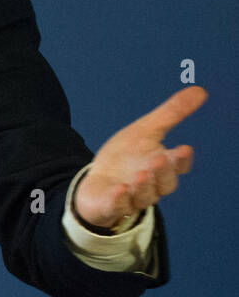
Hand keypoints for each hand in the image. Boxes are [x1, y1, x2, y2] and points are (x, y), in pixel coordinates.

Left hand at [74, 86, 205, 228]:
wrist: (97, 183)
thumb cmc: (125, 158)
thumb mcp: (145, 131)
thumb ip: (171, 113)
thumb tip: (199, 90)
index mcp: (163, 166)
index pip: (178, 165)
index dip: (181, 159)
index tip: (183, 149)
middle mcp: (152, 185)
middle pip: (165, 182)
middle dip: (164, 171)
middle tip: (160, 158)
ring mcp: (132, 198)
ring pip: (144, 195)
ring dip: (144, 185)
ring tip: (141, 173)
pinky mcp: (111, 206)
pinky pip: (118, 206)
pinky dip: (119, 199)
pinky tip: (119, 189)